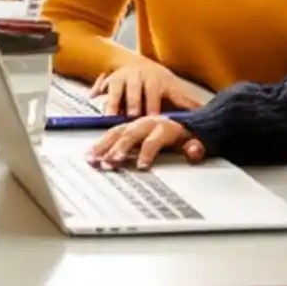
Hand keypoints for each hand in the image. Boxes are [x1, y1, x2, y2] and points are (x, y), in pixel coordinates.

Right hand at [87, 116, 204, 169]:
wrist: (179, 119)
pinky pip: (110, 133)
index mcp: (164, 127)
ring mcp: (134, 123)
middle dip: (120, 149)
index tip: (141, 166)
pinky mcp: (125, 126)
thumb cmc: (184, 134)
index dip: (147, 153)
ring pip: (117, 133)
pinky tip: (91, 154)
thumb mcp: (195, 141)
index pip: (153, 141)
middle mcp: (146, 123)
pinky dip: (99, 144)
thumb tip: (194, 150)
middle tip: (111, 162)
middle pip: (131, 135)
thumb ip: (196, 148)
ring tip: (94, 159)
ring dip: (104, 146)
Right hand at [91, 58, 202, 116]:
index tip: (153, 118)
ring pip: (115, 89)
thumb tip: (204, 112)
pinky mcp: (106, 80)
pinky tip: (92, 99)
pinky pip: (100, 85)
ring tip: (110, 116)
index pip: (154, 93)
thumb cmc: (156, 82)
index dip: (153, 106)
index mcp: (154, 80)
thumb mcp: (172, 89)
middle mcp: (136, 77)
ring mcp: (120, 78)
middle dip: (132, 105)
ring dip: (112, 103)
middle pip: (134, 91)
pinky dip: (96, 91)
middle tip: (132, 119)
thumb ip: (186, 103)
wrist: (135, 62)